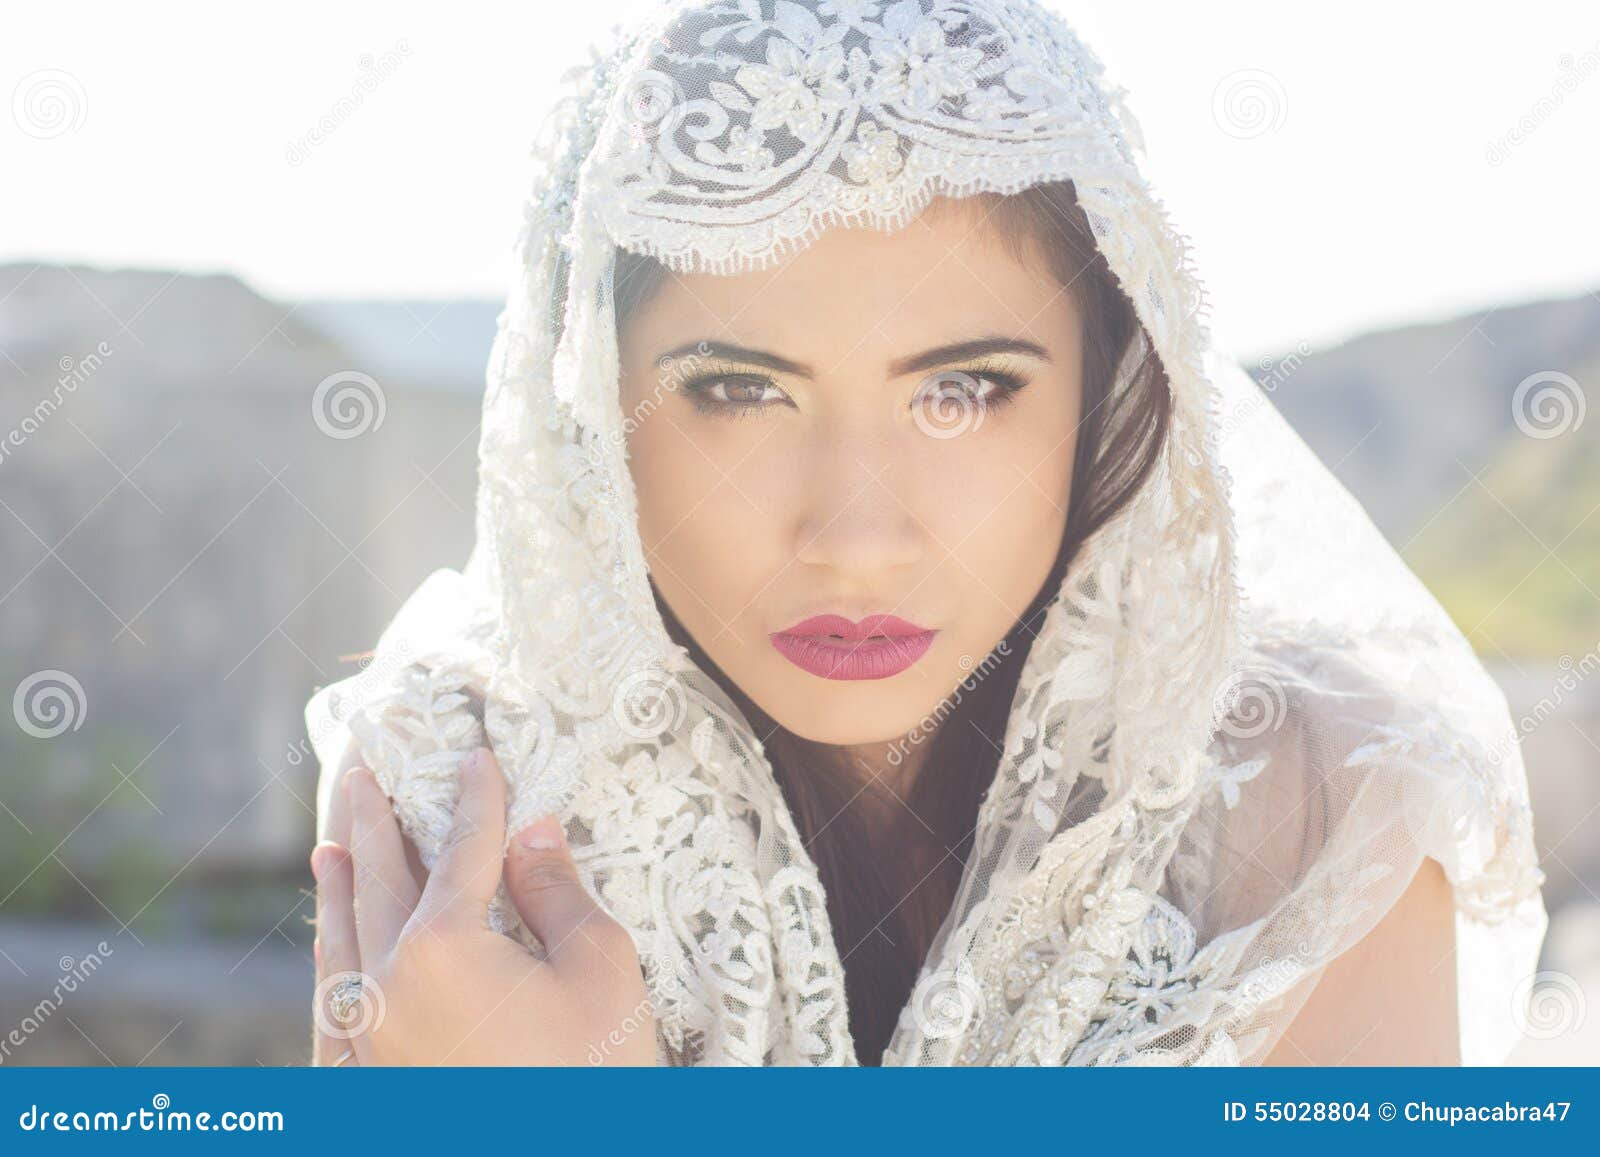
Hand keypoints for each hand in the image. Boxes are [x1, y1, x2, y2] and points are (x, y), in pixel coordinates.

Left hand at [309, 747, 655, 1065]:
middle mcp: (386, 989)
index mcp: (442, 948)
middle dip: (374, 823)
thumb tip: (533, 830)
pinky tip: (332, 955)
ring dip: (338, 891)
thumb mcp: (600, 970)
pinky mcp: (366, 1089)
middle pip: (379, 884)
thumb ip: (558, 891)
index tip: (475, 757)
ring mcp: (367, 1046)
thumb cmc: (596, 1077)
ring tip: (330, 849)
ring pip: (341, 947)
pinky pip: (333, 1013)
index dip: (474, 800)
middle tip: (363, 774)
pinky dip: (331, 969)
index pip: (462, 852)